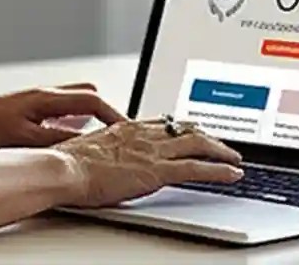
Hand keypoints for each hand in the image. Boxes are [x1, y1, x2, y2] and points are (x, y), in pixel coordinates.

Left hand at [0, 83, 125, 148]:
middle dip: (105, 114)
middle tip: (115, 134)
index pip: (93, 99)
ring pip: (74, 104)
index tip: (126, 130)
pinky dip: (72, 124)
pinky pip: (61, 113)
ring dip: (88, 119)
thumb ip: (56, 143)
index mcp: (46, 98)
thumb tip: (83, 148)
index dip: (113, 115)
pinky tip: (68, 143)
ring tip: (97, 141)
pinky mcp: (28, 111)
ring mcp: (36, 101)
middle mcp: (43, 95)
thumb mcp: (23, 141)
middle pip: (88, 96)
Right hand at [52, 119, 243, 207]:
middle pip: (185, 129)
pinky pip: (196, 169)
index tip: (193, 130)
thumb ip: (107, 150)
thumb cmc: (69, 163)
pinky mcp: (156, 171)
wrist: (64, 168)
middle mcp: (143, 133)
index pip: (164, 123)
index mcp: (127, 126)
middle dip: (207, 136)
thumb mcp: (91, 149)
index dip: (183, 127)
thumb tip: (109, 158)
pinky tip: (232, 174)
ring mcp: (152, 151)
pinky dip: (218, 170)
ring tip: (234, 158)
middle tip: (222, 143)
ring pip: (197, 144)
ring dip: (220, 151)